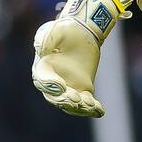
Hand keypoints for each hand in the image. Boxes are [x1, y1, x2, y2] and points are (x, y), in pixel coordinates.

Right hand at [32, 0, 117, 117]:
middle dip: (65, 100)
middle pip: (56, 98)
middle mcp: (53, 82)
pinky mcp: (83, 89)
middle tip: (76, 99)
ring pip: (71, 103)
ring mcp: (68, 87)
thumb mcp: (55, 30)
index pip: (42, 81)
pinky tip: (100, 111)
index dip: (50, 85)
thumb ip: (47, 39)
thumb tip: (41, 50)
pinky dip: (93, 108)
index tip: (61, 85)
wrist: (82, 32)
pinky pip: (86, 102)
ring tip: (90, 105)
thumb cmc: (66, 30)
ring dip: (80, 107)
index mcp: (43, 68)